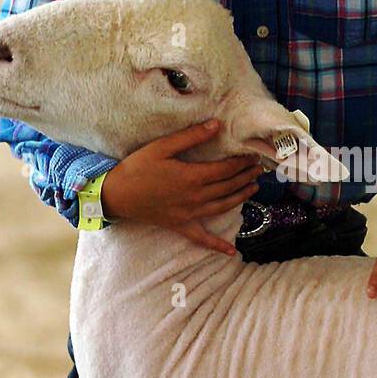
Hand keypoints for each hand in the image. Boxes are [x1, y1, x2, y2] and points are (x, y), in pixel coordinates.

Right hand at [100, 120, 263, 254]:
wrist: (117, 194)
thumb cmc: (137, 167)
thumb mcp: (162, 146)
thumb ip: (191, 136)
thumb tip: (216, 125)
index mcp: (192, 177)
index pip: (226, 169)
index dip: (242, 162)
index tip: (253, 154)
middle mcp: (195, 198)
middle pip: (228, 187)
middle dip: (246, 176)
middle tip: (260, 168)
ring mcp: (189, 214)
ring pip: (223, 207)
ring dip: (241, 197)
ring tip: (254, 188)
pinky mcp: (181, 226)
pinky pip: (202, 238)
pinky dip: (217, 246)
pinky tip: (231, 252)